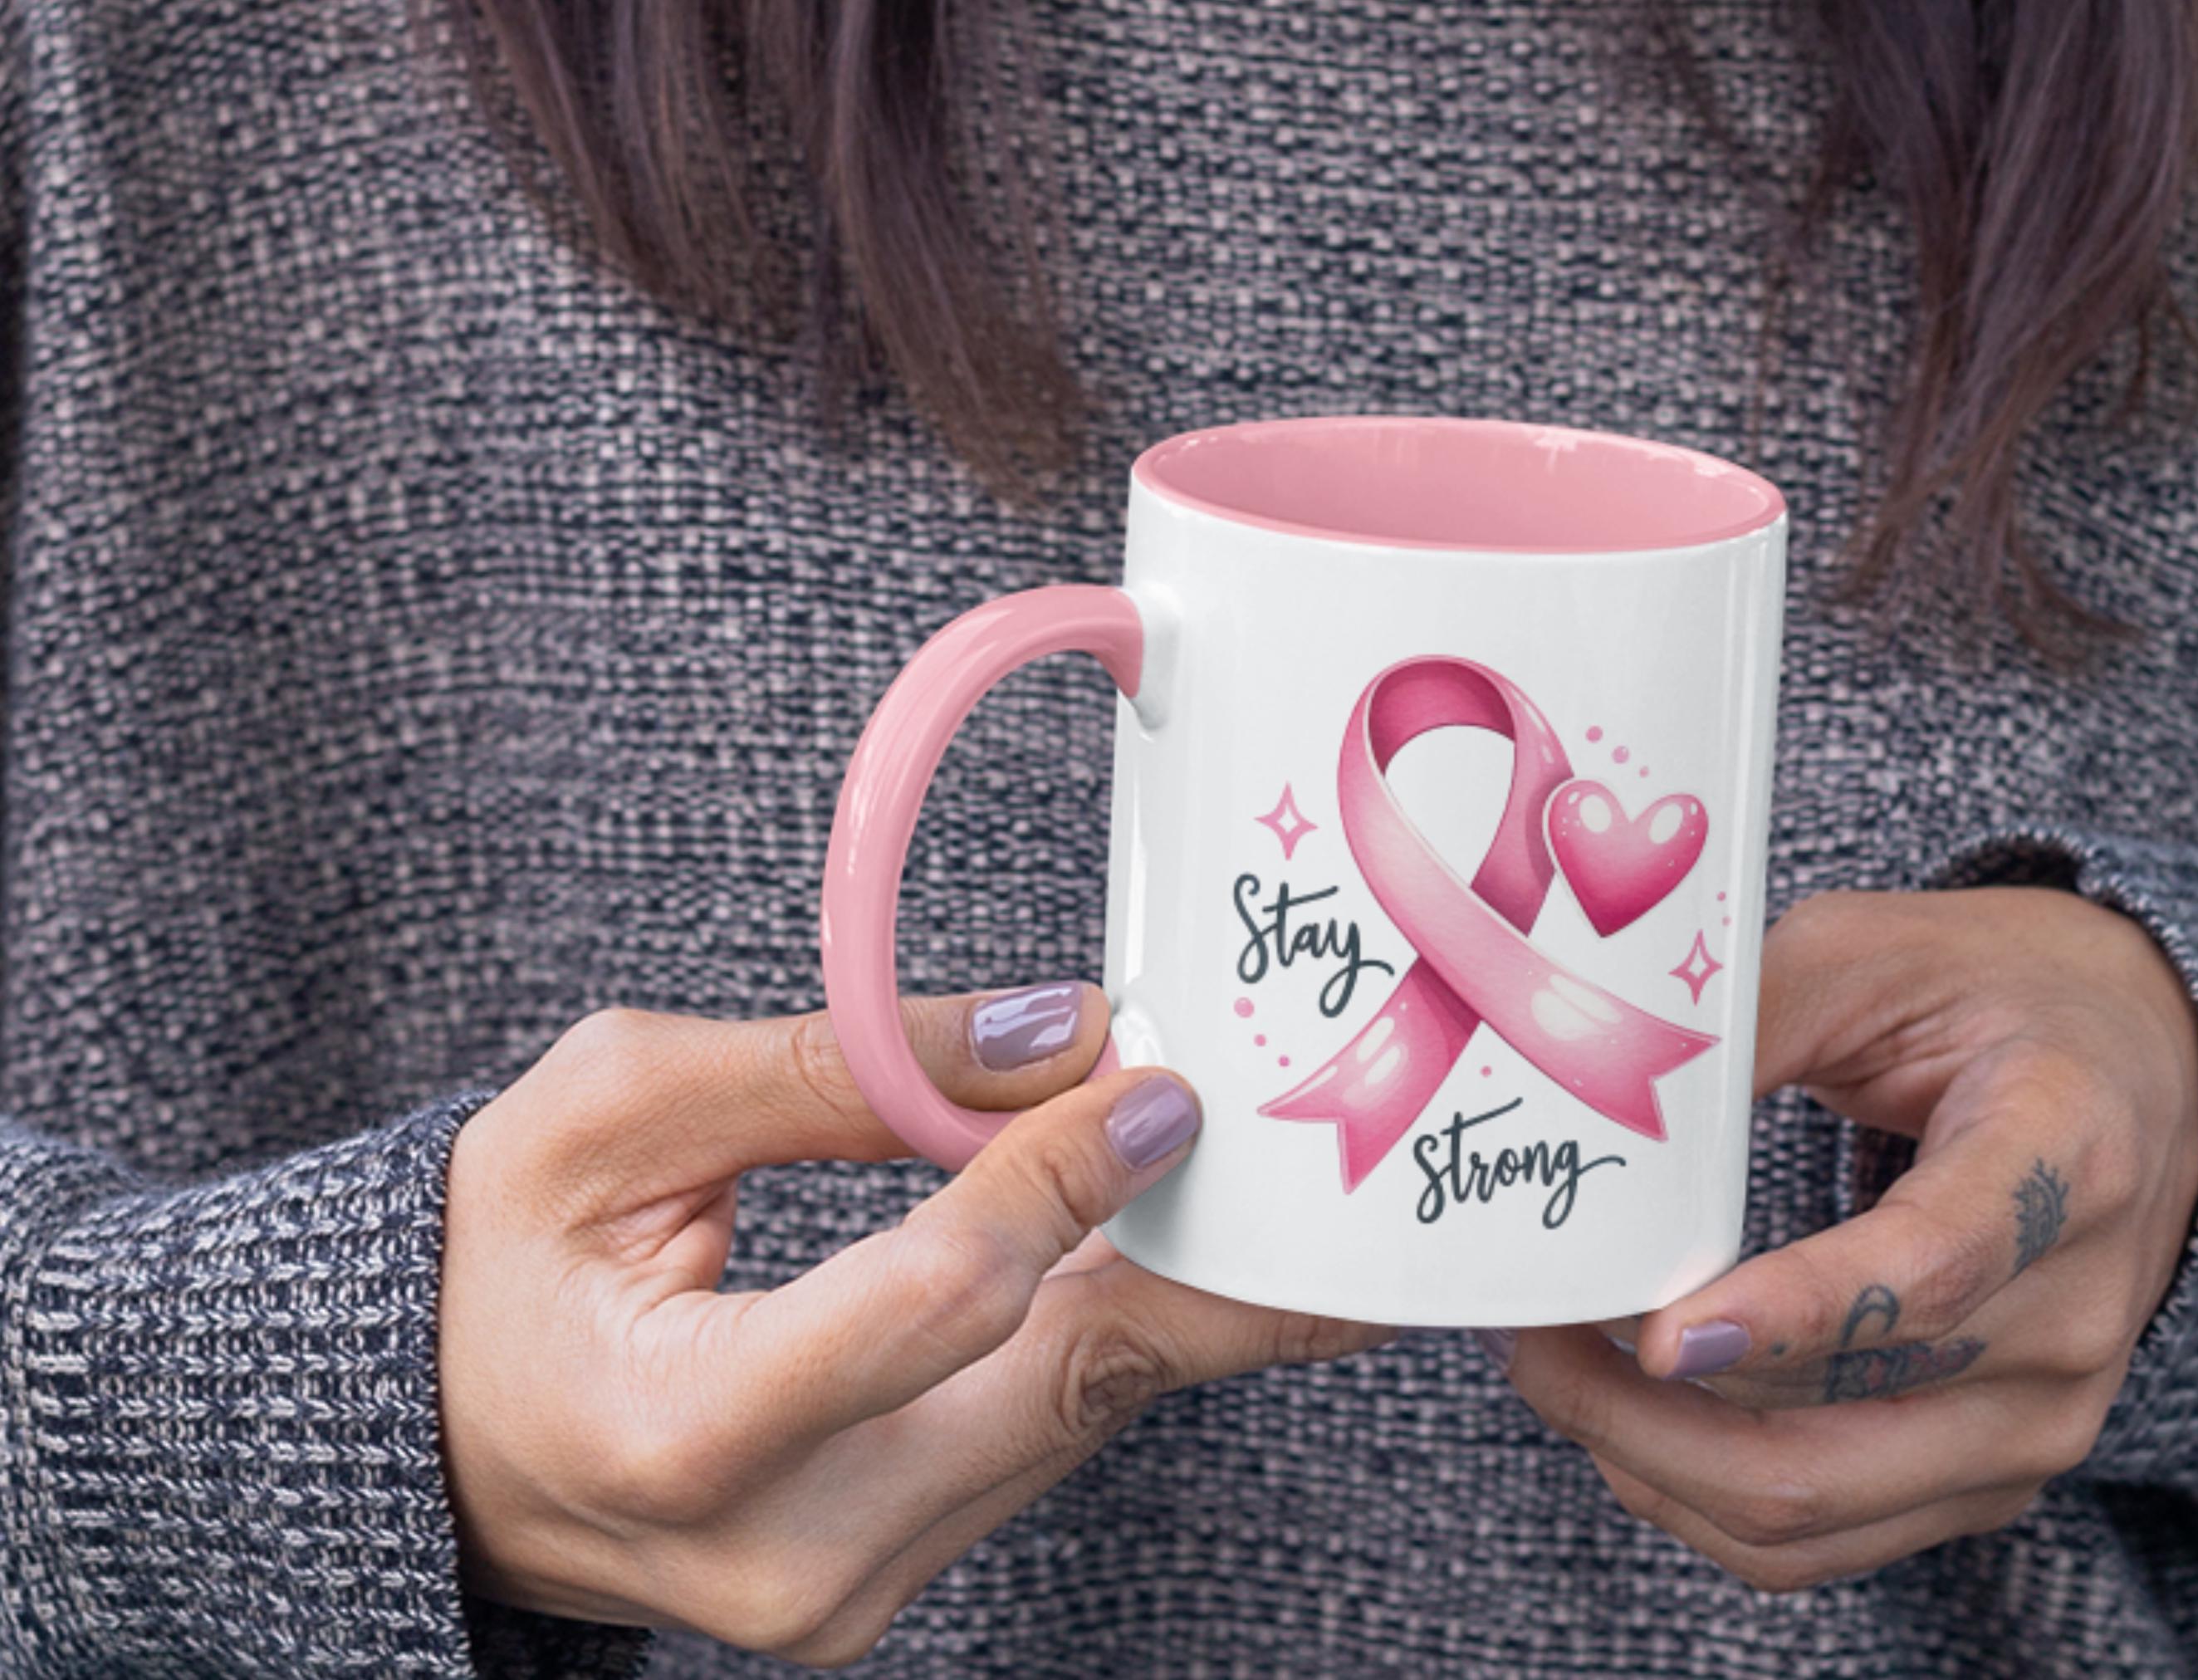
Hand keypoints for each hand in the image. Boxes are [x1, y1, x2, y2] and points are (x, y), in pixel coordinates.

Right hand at [440, 986, 1385, 1662]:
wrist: (436, 1429)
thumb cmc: (498, 1256)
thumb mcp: (619, 1108)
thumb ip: (841, 1066)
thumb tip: (1055, 1032)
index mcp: (685, 1433)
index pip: (935, 1300)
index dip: (1061, 1180)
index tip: (1159, 1083)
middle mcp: (782, 1554)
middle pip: (1058, 1393)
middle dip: (1207, 1273)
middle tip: (1334, 1176)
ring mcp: (839, 1592)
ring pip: (1071, 1420)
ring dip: (1177, 1292)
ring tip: (1277, 1182)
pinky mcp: (881, 1575)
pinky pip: (1037, 1438)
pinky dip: (1109, 1329)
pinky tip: (1168, 1238)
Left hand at [1494, 885, 2197, 1588]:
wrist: (2131, 1064)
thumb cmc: (1987, 991)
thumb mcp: (1869, 952)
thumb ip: (1752, 1015)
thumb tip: (1603, 1079)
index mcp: (2066, 1154)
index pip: (1931, 1273)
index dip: (1795, 1317)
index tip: (1663, 1333)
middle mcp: (2075, 1315)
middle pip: (1845, 1435)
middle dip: (1652, 1408)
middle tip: (1527, 1329)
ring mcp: (2042, 1419)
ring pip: (1815, 1509)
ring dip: (1653, 1459)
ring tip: (1549, 1367)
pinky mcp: (1993, 1474)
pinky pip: (1827, 1537)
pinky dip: (1701, 1495)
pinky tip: (1623, 1414)